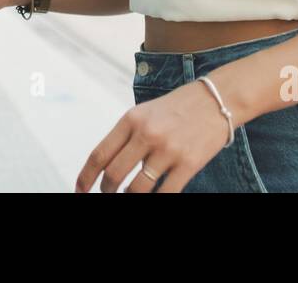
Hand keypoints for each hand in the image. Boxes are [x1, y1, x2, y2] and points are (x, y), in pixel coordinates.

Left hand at [75, 81, 230, 191]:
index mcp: (131, 119)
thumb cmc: (178, 108)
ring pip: (137, 189)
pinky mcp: (189, 163)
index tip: (80, 190)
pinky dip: (155, 199)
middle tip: (108, 194)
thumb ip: (127, 136)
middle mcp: (147, 133)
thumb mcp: (146, 113)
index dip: (85, 177)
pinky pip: (165, 193)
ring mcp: (168, 149)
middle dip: (107, 191)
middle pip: (114, 174)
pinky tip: (154, 197)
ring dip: (129, 198)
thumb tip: (109, 168)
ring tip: (130, 195)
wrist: (217, 99)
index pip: (99, 154)